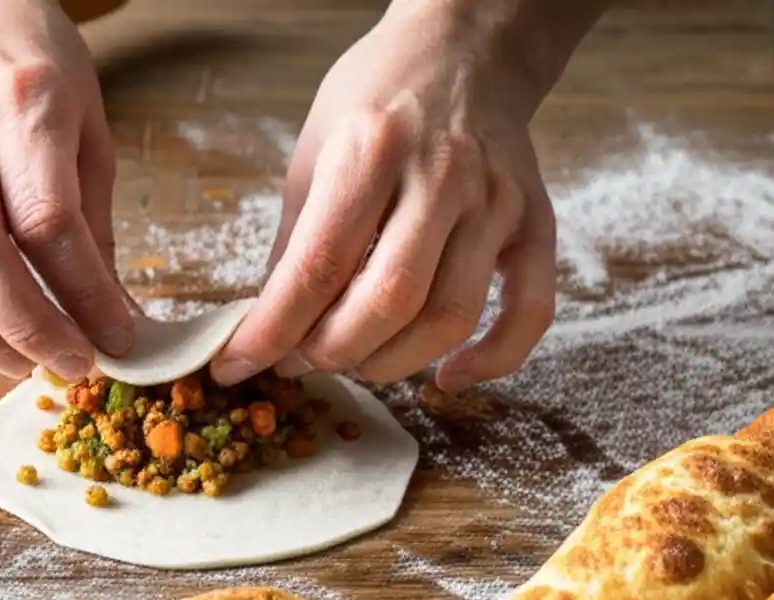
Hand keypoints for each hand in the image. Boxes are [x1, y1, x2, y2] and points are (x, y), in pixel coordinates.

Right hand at [0, 0, 133, 380]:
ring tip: (12, 358)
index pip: (48, 222)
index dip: (84, 296)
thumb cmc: (41, 71)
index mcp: (25, 106)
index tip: (116, 341)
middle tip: (68, 366)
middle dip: (26, 328)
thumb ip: (93, 221)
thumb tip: (108, 315)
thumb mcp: (92, 131)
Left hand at [213, 0, 603, 390]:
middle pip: (388, 300)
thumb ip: (295, 240)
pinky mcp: (535, 224)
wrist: (467, 47)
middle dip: (331, 351)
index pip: (317, 266)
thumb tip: (270, 325)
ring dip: (393, 362)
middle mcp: (442, 176)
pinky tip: (447, 378)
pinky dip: (491, 360)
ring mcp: (496, 203)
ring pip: (451, 316)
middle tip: (301, 360)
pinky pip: (529, 312)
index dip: (272, 331)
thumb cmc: (378, 97)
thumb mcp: (312, 151)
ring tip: (355, 361)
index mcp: (371, 151)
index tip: (238, 364)